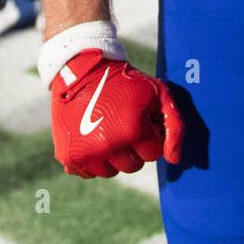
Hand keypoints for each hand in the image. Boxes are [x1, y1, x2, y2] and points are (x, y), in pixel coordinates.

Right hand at [50, 49, 183, 176]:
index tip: (141, 118)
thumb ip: (175, 126)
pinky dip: (92, 160)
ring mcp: (87, 153)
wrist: (82, 71)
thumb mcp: (159, 93)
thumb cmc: (126, 82)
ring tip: (107, 128)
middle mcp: (109, 145)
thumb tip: (174, 160)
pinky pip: (89, 173)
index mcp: (133, 130)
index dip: (150, 134)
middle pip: (133, 165)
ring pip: (111, 172)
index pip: (153, 152)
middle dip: (133, 147)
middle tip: (123, 122)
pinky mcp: (69, 157)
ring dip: (113, 155)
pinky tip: (91, 137)